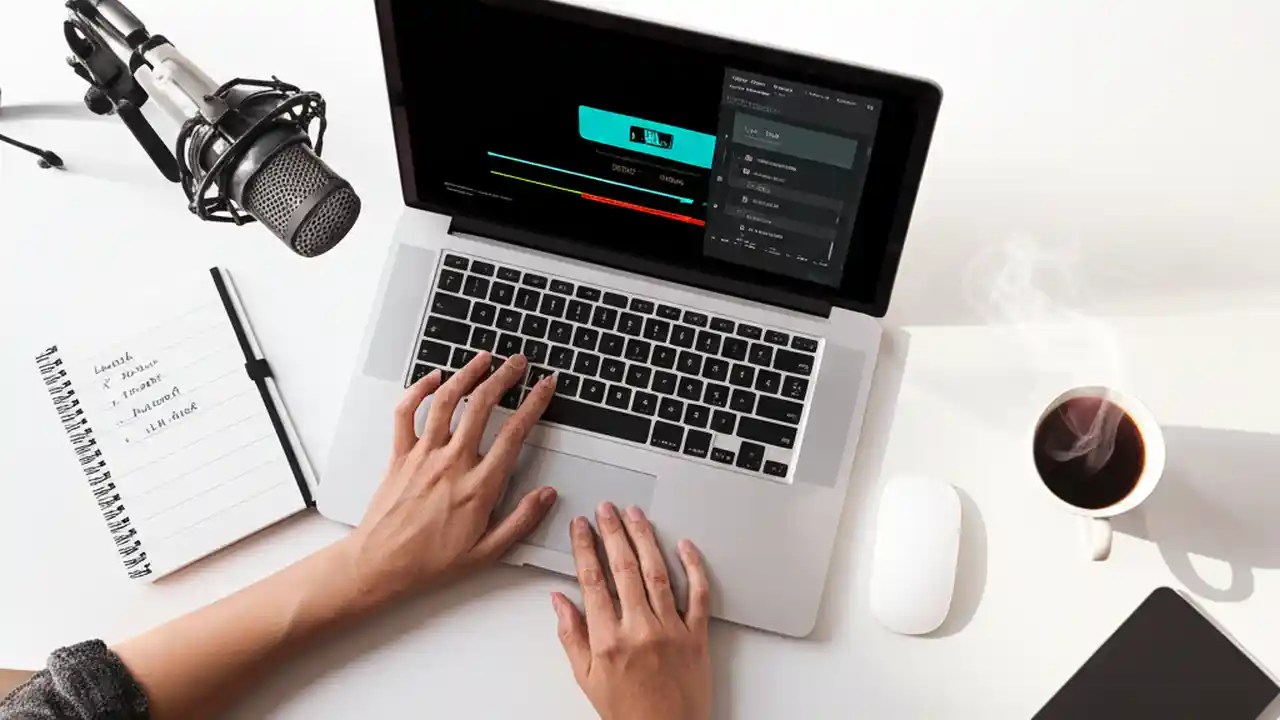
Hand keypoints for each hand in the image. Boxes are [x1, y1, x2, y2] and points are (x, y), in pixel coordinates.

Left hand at [340, 352, 558, 609]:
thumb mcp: (487, 552)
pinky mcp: (400, 455)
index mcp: (479, 486)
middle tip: (518, 363)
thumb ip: (521, 520)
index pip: (514, 433)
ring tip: (484, 358)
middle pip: (482, 406)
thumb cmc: (431, 561)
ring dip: (467, 373)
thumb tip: (547, 495)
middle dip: (504, 377)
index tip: (544, 387)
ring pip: (447, 401)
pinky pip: (406, 413)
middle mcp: (452, 463)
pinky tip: (433, 378)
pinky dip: (419, 390)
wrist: (380, 564)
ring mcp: (423, 455)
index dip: (534, 404)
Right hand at [552, 503, 711, 719]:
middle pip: (624, 568)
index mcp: (608, 640)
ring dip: (645, 538)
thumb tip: (559, 601)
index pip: (592, 580)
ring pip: (658, 572)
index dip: (584, 548)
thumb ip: (571, 637)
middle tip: (606, 509)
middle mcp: (640, 630)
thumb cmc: (628, 713)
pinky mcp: (697, 636)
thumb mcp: (587, 679)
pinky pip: (698, 594)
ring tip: (635, 514)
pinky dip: (693, 566)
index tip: (581, 528)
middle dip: (613, 532)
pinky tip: (684, 545)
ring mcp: (671, 630)